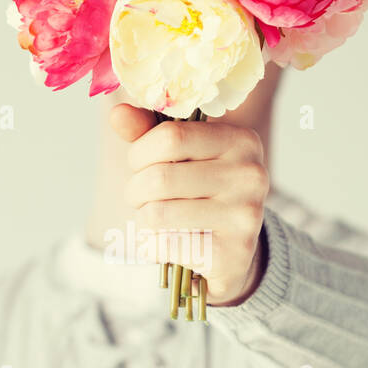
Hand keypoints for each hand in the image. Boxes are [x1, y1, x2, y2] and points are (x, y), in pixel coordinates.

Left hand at [109, 104, 269, 306]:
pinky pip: (165, 245)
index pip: (170, 136)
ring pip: (158, 214)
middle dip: (135, 191)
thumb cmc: (199, 195)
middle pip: (160, 178)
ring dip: (143, 220)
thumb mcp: (180, 157)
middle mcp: (250, 175)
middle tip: (140, 199)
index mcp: (240, 140)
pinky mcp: (232, 253)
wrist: (230, 253)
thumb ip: (149, 133)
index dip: (139, 153)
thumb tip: (118, 113)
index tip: (139, 166)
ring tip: (156, 220)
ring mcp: (244, 216)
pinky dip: (153, 246)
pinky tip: (170, 244)